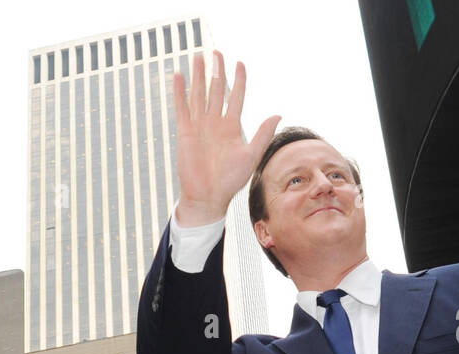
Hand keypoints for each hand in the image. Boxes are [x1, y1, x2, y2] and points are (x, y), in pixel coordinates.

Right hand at [171, 51, 280, 225]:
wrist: (208, 196)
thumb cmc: (230, 180)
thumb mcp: (251, 156)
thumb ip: (263, 134)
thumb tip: (278, 114)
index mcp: (232, 126)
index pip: (235, 96)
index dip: (238, 80)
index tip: (239, 63)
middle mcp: (215, 123)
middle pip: (216, 90)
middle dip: (216, 70)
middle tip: (217, 52)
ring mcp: (199, 126)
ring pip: (199, 94)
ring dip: (198, 75)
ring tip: (199, 56)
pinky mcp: (185, 132)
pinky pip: (182, 108)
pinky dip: (180, 92)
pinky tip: (180, 76)